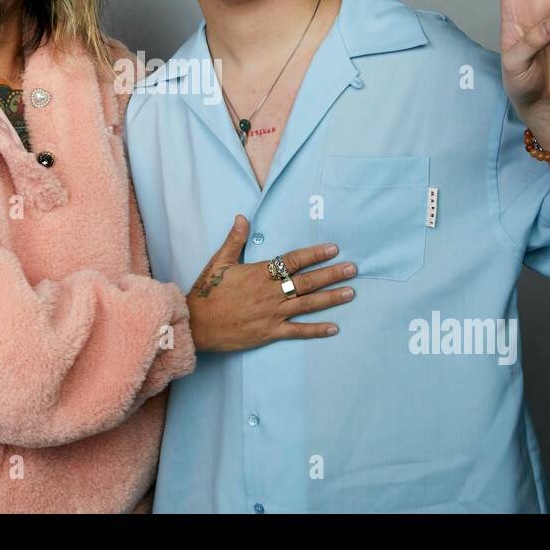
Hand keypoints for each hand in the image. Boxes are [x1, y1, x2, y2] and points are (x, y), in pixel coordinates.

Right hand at [186, 214, 357, 352]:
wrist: (197, 324)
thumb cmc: (207, 293)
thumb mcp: (219, 262)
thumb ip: (234, 240)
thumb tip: (242, 217)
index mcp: (260, 273)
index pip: (293, 260)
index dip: (315, 254)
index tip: (333, 249)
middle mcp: (271, 293)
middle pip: (307, 281)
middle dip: (332, 274)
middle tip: (353, 269)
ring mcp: (272, 313)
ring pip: (308, 304)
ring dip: (331, 298)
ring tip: (350, 292)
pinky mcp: (270, 332)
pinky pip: (298, 331)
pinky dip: (316, 330)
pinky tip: (334, 328)